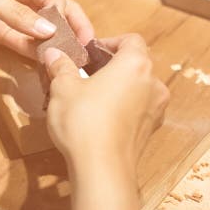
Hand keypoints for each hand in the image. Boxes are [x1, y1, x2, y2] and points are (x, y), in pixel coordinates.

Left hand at [0, 0, 93, 58]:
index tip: (84, 40)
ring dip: (51, 45)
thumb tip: (49, 31)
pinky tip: (44, 64)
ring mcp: (7, 13)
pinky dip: (32, 52)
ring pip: (37, 30)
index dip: (71, 18)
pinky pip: (20, 42)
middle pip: (50, 13)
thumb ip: (16, 15)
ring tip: (68, 64)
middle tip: (83, 55)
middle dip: (66, 31)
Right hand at [43, 33, 169, 168]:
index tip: (88, 52)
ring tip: (88, 94)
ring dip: (116, 86)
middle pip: (135, 63)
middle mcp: (153, 84)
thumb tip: (54, 54)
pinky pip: (137, 108)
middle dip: (110, 65)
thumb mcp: (63, 87)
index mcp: (135, 65)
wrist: (101, 169)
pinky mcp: (150, 131)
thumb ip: (61, 66)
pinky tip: (98, 116)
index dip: (108, 42)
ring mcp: (155, 109)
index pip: (130, 40)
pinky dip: (121, 106)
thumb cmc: (84, 121)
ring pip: (137, 87)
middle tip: (84, 72)